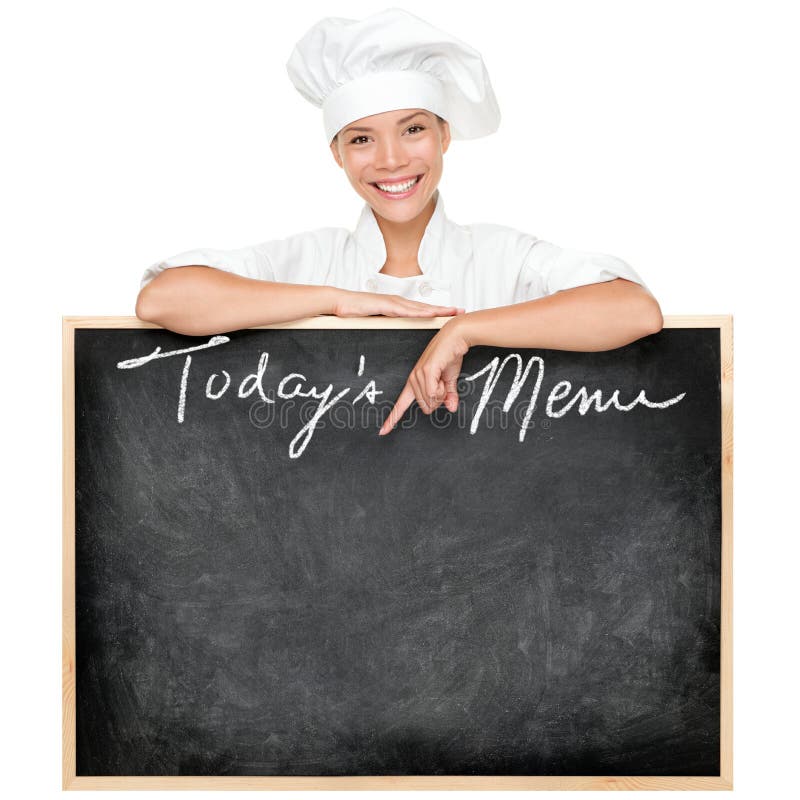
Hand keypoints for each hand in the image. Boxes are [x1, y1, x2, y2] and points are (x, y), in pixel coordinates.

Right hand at [333, 289, 463, 318]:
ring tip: (452, 312)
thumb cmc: (356, 312)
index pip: (422, 310)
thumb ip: (390, 324)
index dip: (439, 312)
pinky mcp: (386, 305)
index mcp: (398, 307)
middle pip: (426, 307)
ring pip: (420, 307)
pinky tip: (430, 314)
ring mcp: (393, 303)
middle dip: (444, 309)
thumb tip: (399, 334)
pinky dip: (419, 312)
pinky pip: (406, 310)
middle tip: (462, 311)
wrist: (340, 302)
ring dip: (437, 310)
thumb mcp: (378, 320)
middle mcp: (399, 303)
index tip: (454, 314)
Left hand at [379, 318, 470, 434]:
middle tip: (444, 384)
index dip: (392, 418)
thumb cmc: (450, 356)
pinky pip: (433, 393)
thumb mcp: (449, 381)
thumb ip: (448, 397)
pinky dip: (442, 389)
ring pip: (430, 401)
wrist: (456, 338)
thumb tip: (451, 409)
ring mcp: (418, 375)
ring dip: (442, 393)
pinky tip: (443, 377)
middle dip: (439, 400)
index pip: (401, 404)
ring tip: (444, 377)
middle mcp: (413, 379)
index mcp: (414, 382)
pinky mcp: (426, 371)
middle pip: (426, 407)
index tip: (382, 431)